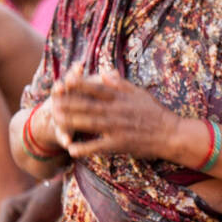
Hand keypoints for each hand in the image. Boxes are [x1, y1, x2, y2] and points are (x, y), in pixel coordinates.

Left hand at [51, 66, 179, 161]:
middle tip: (51, 100)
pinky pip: (98, 146)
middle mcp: (116, 111)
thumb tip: (104, 72)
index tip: (64, 80)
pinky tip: (71, 149)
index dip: (79, 84)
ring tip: (55, 119)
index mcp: (120, 97)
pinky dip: (84, 148)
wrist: (170, 134)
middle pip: (87, 104)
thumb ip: (120, 83)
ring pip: (89, 122)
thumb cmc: (155, 113)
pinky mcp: (119, 144)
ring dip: (70, 121)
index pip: (96, 88)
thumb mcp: (139, 93)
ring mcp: (116, 128)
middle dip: (68, 102)